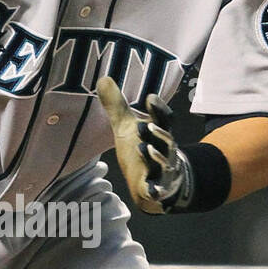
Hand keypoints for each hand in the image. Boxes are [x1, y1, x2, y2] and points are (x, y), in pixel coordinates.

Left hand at [97, 76, 191, 213]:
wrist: (155, 181)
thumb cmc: (141, 150)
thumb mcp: (127, 127)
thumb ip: (116, 106)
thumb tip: (103, 78)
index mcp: (158, 132)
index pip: (162, 118)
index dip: (158, 109)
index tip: (150, 98)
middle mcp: (163, 149)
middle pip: (164, 140)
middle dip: (156, 133)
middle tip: (143, 125)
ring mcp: (162, 169)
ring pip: (162, 162)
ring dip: (155, 156)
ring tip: (144, 148)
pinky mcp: (157, 187)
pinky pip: (158, 188)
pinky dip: (156, 189)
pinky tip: (152, 190)